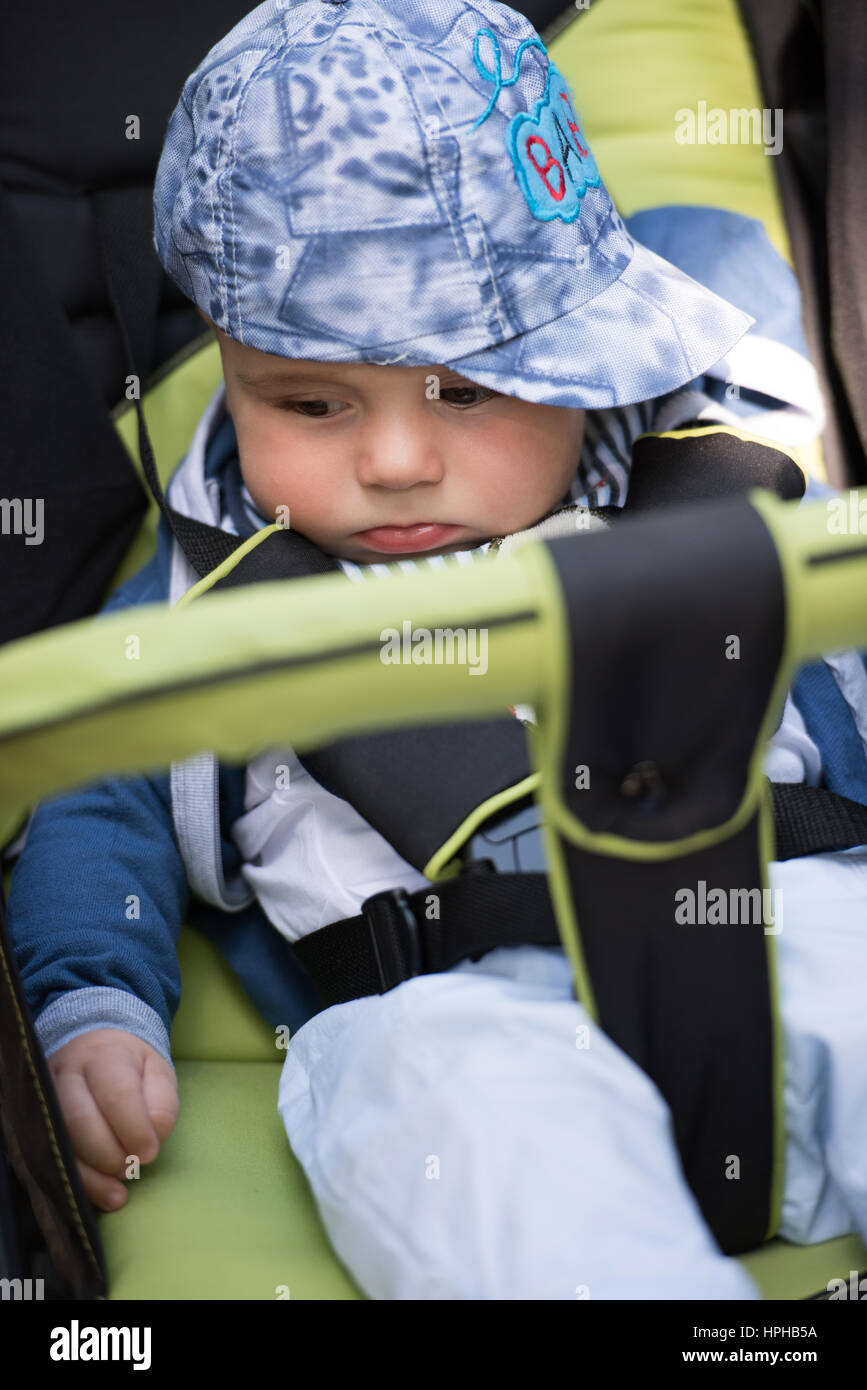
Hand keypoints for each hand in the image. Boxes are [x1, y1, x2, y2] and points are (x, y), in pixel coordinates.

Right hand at [47, 1029, 178, 1212]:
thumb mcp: (159, 1074)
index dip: (134, 1129)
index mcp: (105, 1055)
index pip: (116, 1094)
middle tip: (132, 1168)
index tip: (150, 1153)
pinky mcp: (37, 1119)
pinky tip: (99, 1194)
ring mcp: (46, 1095)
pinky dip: (76, 1181)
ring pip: (60, 1141)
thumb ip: (163, 1105)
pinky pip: (50, 1156)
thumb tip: (151, 1142)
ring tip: (118, 1192)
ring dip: (91, 1174)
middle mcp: (68, 1072)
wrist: (96, 1048)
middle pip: (80, 1121)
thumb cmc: (133, 1068)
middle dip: (110, 1155)